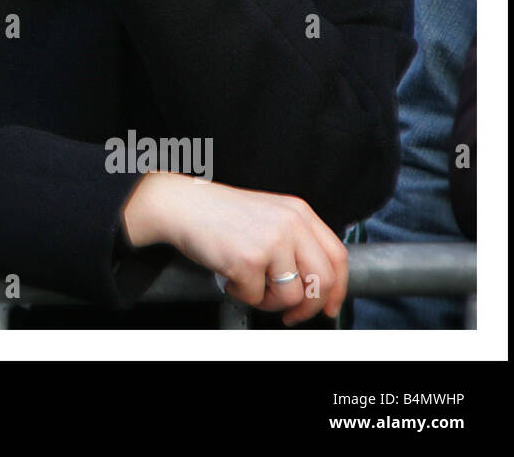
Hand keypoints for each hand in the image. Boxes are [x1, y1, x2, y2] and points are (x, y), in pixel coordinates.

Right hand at [123, 173, 347, 324]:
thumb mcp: (268, 216)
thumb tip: (315, 284)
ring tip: (249, 287)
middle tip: (291, 314)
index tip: (329, 306)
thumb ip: (295, 240)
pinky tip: (229, 277)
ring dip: (269, 302)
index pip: (337, 256)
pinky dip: (240, 294)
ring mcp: (271, 241)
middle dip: (308, 307)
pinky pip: (255, 297)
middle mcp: (290, 224)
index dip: (338, 288)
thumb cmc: (218, 214)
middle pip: (322, 281)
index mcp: (298, 212)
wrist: (180, 205)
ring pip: (291, 295)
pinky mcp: (248, 259)